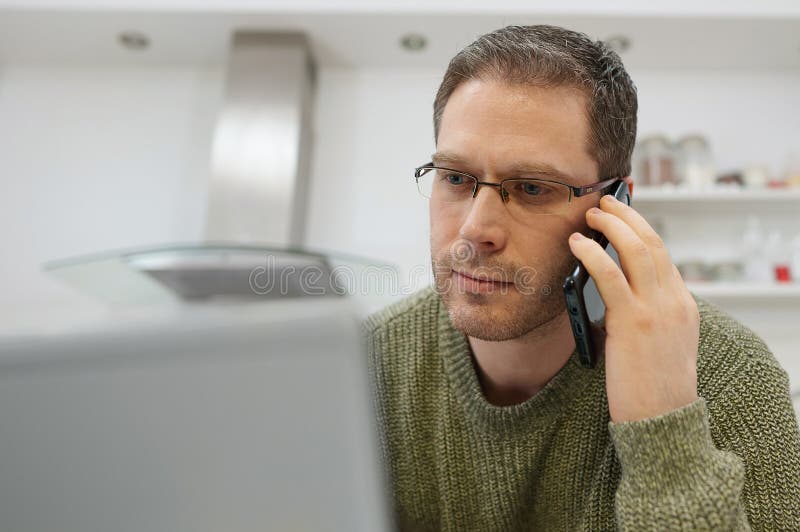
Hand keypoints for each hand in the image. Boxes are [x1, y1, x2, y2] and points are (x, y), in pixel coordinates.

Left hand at [567, 186, 698, 422]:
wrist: (662, 422)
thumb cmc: (652, 388)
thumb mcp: (658, 344)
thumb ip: (644, 315)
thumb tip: (612, 294)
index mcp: (682, 306)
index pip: (662, 255)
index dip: (641, 229)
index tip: (623, 215)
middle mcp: (675, 301)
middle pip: (653, 242)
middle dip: (628, 216)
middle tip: (606, 202)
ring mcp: (657, 310)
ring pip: (638, 249)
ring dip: (613, 224)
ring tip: (592, 213)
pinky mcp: (634, 322)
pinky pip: (611, 276)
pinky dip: (593, 253)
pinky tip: (577, 243)